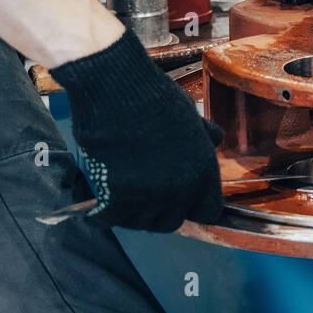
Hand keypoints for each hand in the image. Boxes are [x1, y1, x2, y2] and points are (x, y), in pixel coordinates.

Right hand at [50, 31, 223, 231]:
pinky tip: (96, 209)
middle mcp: (181, 188)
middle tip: (143, 200)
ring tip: (119, 200)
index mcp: (203, 170)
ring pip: (141, 223)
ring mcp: (150, 195)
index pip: (208, 211)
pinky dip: (100, 216)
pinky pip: (108, 220)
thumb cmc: (153, 96)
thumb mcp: (190, 115)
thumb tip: (215, 139)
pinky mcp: (118, 197)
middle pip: (172, 222)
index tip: (179, 204)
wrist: (116, 89)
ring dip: (129, 214)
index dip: (193, 207)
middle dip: (158, 213)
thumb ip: (204, 135)